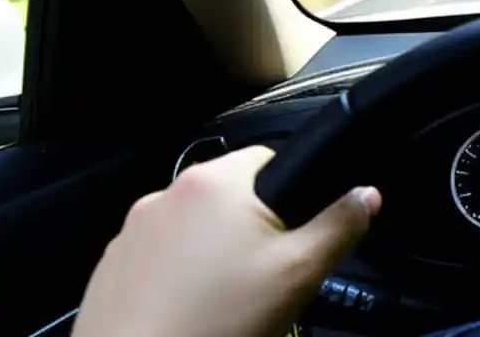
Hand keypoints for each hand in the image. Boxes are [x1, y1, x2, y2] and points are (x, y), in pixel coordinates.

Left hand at [74, 146, 380, 336]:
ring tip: (224, 299)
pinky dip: (178, 276)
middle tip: (264, 276)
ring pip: (194, 229)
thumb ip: (339, 226)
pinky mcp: (112, 266)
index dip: (291, 195)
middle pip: (230, 197)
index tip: (293, 237)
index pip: (269, 158)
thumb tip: (367, 195)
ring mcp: (132, 231)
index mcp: (213, 182)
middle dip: (251, 229)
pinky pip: (159, 257)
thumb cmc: (217, 321)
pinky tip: (191, 309)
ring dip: (212, 252)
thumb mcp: (297, 274)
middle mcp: (165, 194)